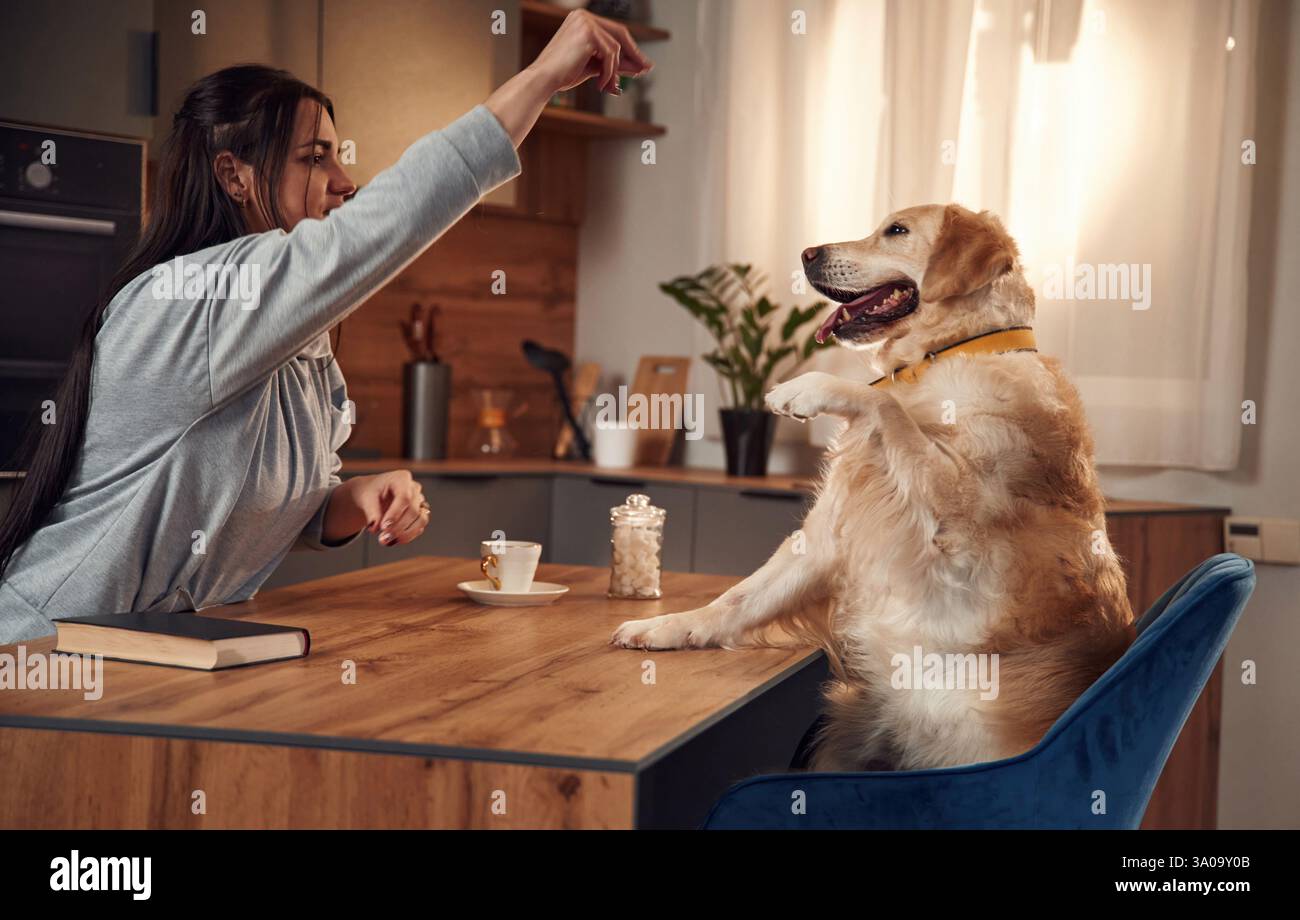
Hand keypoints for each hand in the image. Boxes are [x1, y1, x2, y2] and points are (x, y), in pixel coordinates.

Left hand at [351, 470, 429, 546]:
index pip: (404, 497)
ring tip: (389, 541)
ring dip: (406, 534)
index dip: (395, 514)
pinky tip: (393, 541)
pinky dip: (407, 536)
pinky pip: (419, 527)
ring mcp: (419, 502)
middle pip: (413, 510)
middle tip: (383, 539)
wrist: (371, 495)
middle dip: (399, 527)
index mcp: (402, 478)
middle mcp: (414, 489)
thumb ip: (371, 512)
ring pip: (421, 520)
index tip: (384, 527)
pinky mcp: (419, 515)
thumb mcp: (366, 498)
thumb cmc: (370, 492)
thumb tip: (375, 527)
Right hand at [532, 9, 653, 94]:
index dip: (630, 47)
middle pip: (619, 34)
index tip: (642, 61)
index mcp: (581, 19)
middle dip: (634, 53)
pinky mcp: (588, 34)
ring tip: (607, 87)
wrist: (543, 80)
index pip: (613, 31)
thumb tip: (639, 66)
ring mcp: (585, 23)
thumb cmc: (563, 74)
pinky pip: (610, 55)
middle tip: (646, 69)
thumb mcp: (594, 66)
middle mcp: (583, 16)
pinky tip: (600, 85)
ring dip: (614, 71)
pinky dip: (609, 72)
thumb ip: (613, 63)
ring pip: (615, 48)